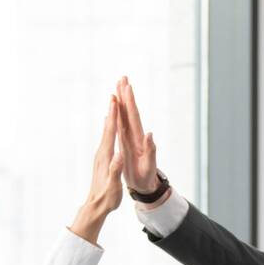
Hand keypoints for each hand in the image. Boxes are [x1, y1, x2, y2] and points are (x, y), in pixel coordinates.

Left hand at [68, 95, 124, 243]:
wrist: (96, 205)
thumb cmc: (107, 197)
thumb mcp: (113, 185)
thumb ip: (115, 169)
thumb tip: (119, 155)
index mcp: (106, 156)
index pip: (110, 132)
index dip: (113, 116)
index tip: (115, 101)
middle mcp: (102, 153)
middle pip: (107, 127)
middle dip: (111, 111)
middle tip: (114, 94)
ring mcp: (101, 155)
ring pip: (106, 131)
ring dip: (110, 116)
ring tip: (113, 104)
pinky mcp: (103, 159)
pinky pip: (107, 138)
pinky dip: (109, 128)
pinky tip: (109, 125)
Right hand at [115, 76, 159, 195]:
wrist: (146, 187)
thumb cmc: (147, 178)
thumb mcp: (149, 166)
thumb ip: (150, 150)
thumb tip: (150, 133)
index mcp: (139, 140)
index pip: (134, 117)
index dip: (131, 102)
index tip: (127, 86)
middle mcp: (134, 136)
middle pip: (129, 112)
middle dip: (126, 95)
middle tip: (122, 77)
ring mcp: (129, 139)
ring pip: (124, 116)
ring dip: (121, 102)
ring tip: (117, 87)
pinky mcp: (125, 144)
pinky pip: (119, 126)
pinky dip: (116, 116)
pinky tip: (112, 110)